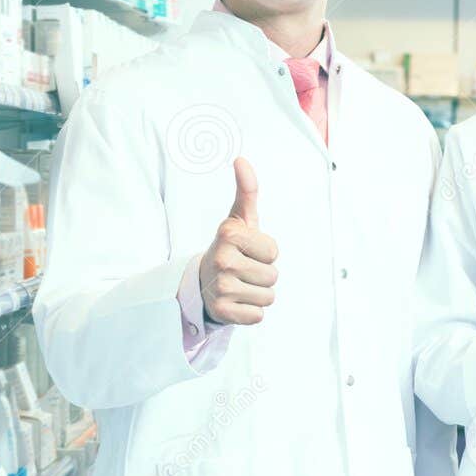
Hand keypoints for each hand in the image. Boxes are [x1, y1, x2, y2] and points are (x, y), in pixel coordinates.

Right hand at [199, 157, 278, 325]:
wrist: (201, 283)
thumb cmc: (229, 248)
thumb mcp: (238, 220)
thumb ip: (246, 191)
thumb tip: (241, 160)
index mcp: (228, 234)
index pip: (274, 251)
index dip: (265, 253)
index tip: (247, 251)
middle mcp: (222, 259)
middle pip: (273, 275)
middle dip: (263, 275)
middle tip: (242, 270)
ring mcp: (221, 288)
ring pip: (268, 297)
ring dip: (258, 293)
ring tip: (240, 285)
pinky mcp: (223, 312)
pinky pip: (258, 315)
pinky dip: (250, 311)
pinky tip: (236, 302)